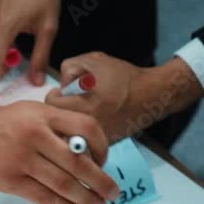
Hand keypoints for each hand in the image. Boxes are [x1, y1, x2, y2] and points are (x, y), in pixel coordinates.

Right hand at [0, 100, 118, 203]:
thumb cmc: (2, 123)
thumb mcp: (32, 112)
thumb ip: (57, 127)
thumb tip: (86, 153)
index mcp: (44, 116)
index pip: (86, 129)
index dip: (102, 147)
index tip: (104, 161)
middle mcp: (36, 136)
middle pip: (79, 162)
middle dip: (100, 181)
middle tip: (112, 193)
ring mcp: (22, 160)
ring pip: (63, 184)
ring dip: (85, 198)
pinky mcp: (11, 180)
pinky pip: (43, 197)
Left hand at [46, 53, 202, 141]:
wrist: (151, 95)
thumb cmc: (124, 77)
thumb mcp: (94, 60)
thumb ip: (70, 68)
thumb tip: (61, 85)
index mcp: (86, 104)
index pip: (52, 105)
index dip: (54, 95)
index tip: (62, 92)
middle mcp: (90, 124)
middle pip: (57, 123)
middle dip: (59, 111)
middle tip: (70, 102)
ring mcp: (98, 137)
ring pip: (68, 135)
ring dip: (68, 124)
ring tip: (80, 111)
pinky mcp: (105, 144)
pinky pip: (83, 141)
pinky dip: (81, 133)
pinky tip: (91, 120)